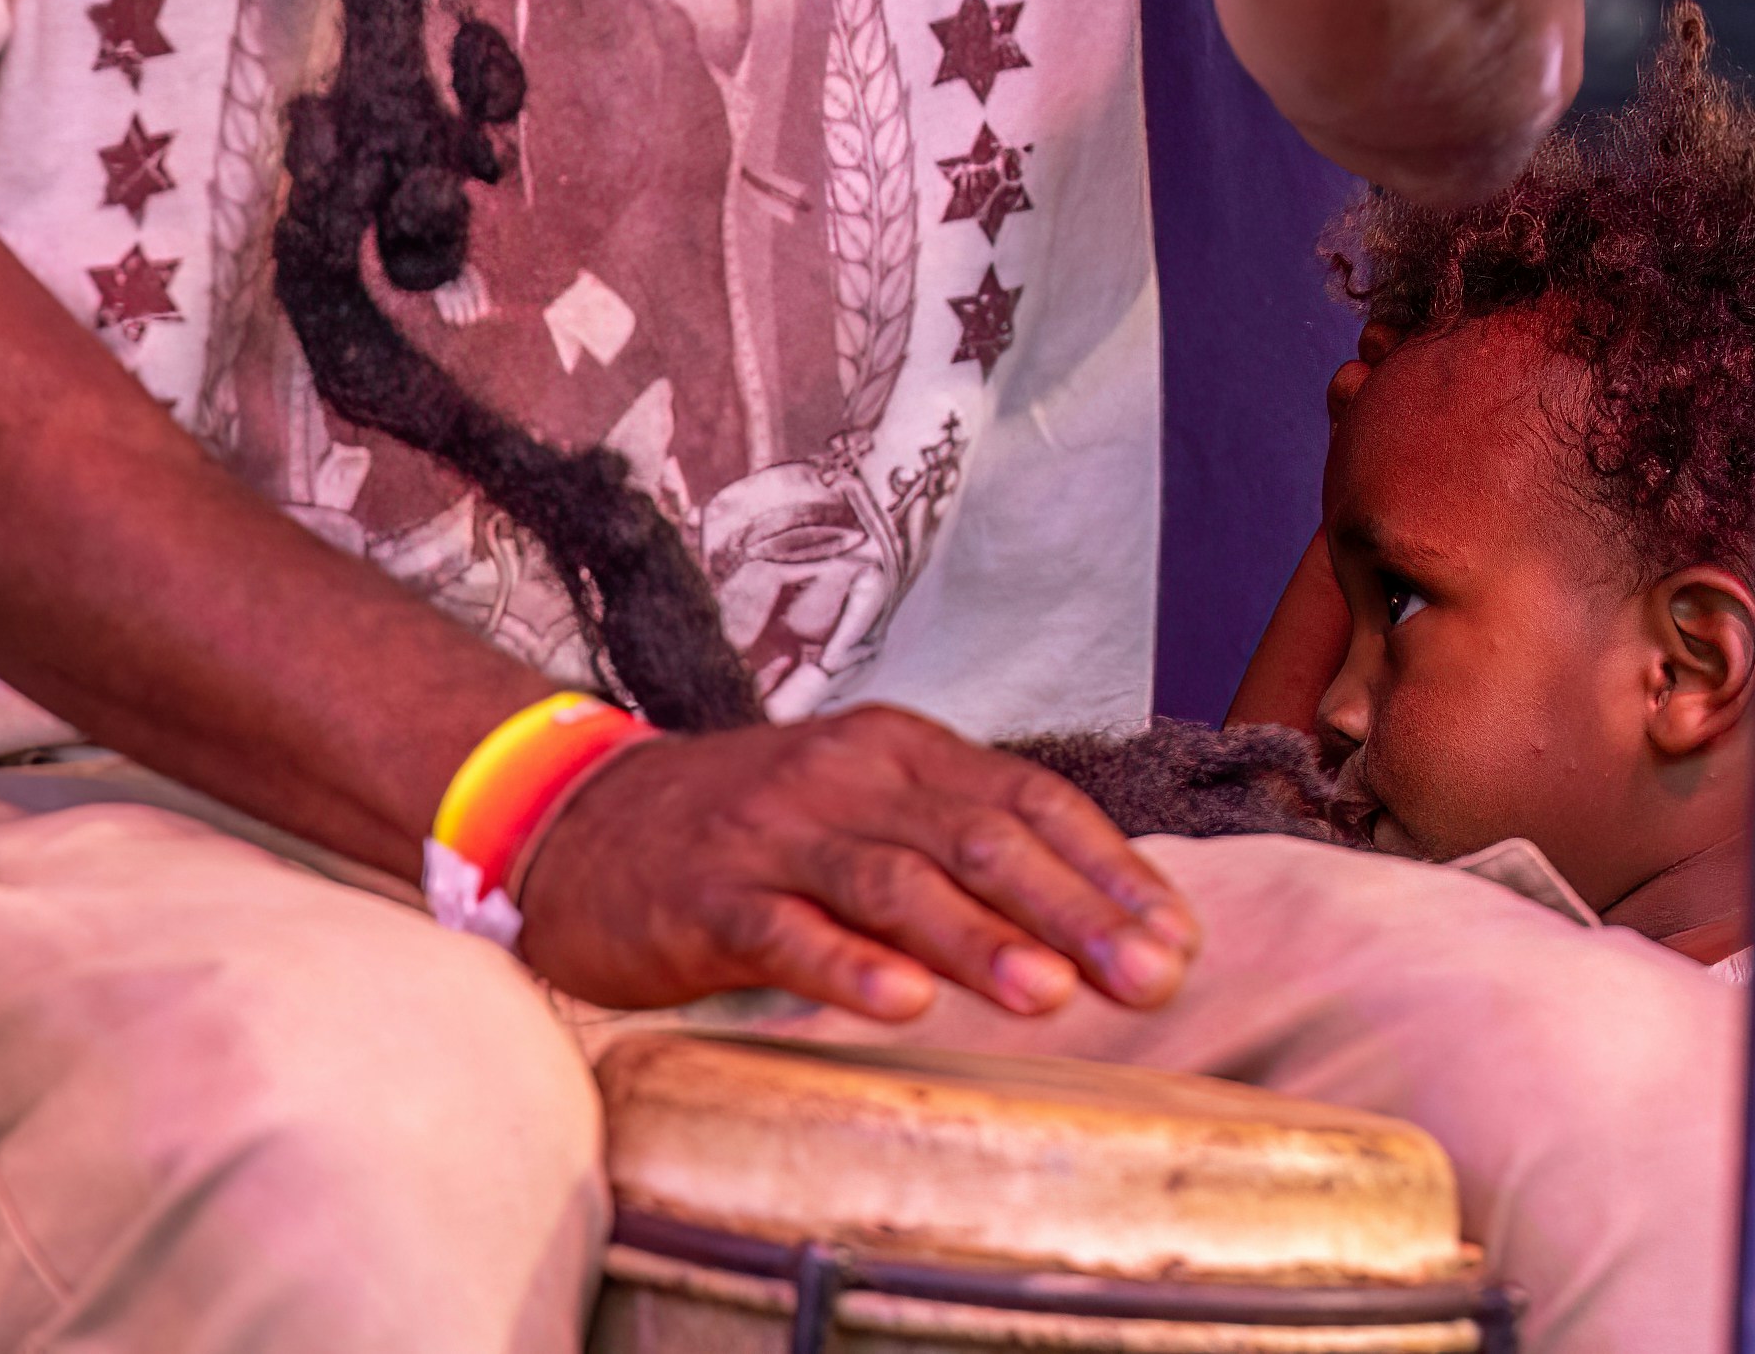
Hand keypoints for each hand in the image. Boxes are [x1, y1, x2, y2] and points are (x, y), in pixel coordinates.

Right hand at [514, 707, 1201, 1022]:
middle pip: (985, 840)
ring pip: (897, 882)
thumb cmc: (751, 832)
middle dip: (1078, 911)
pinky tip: (903, 1004)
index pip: (1034, 800)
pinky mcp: (706, 897)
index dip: (1111, 869)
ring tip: (1052, 994)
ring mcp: (777, 836)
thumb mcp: (865, 810)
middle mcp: (851, 780)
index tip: (1177, 936)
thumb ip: (959, 849)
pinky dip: (849, 966)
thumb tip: (1091, 923)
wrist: (577, 817)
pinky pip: (786, 932)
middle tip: (1150, 977)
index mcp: (906, 751)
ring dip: (981, 939)